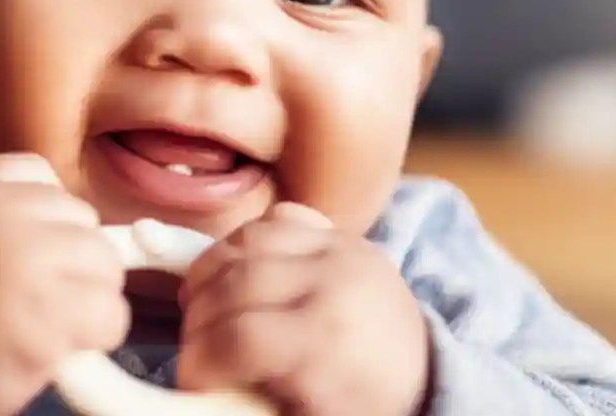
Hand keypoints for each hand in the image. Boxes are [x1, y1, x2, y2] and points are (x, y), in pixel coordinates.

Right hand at [0, 153, 129, 415]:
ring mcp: (34, 262)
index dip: (46, 221)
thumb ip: (5, 213)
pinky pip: (110, 316)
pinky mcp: (52, 314)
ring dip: (88, 302)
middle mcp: (10, 216)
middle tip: (36, 299)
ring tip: (46, 324)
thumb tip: (78, 226)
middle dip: (73, 266)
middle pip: (87, 227)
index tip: (22, 256)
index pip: (46, 180)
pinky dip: (96, 336)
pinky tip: (56, 346)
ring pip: (107, 270)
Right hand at [178, 203, 429, 415]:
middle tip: (194, 345)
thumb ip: (250, 401)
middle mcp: (335, 284)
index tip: (190, 378)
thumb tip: (199, 395)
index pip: (239, 339)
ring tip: (202, 306)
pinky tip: (234, 272)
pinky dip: (243, 241)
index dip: (199, 360)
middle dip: (198, 318)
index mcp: (330, 343)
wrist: (425, 369)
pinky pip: (274, 219)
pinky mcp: (340, 233)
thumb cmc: (361, 404)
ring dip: (209, 273)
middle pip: (234, 284)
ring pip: (246, 240)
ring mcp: (339, 249)